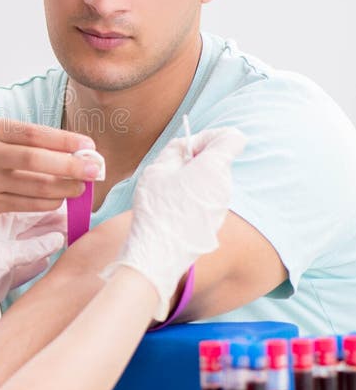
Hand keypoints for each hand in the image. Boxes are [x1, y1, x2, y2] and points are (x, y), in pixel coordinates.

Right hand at [0, 120, 99, 232]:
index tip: (89, 146)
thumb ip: (21, 140)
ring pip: (34, 186)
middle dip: (70, 165)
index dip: (64, 140)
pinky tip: (61, 199)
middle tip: (95, 169)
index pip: (33, 134)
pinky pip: (26, 204)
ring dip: (64, 187)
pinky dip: (48, 203)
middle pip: (35, 160)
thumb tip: (71, 148)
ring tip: (82, 186)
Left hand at [0, 209, 66, 331]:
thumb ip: (30, 247)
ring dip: (50, 243)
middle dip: (55, 224)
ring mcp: (3, 258)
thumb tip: (58, 237)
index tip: (73, 206)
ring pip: (33, 247)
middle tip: (78, 222)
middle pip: (35, 228)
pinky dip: (38, 263)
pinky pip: (26, 268)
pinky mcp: (2, 278)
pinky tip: (49, 260)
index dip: (52, 207)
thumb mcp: (1, 255)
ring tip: (71, 237)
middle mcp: (2, 238)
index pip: (31, 210)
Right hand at [102, 127, 245, 319]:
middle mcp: (225, 186)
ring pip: (213, 180)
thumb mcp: (157, 169)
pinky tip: (174, 207)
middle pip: (220, 159)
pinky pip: (209, 198)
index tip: (190, 146)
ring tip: (169, 190)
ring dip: (195, 178)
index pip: (232, 137)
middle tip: (172, 167)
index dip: (212, 135)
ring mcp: (222, 206)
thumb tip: (186, 146)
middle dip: (199, 157)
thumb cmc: (156, 208)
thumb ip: (175, 150)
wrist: (158, 254)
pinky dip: (195, 196)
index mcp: (214, 168)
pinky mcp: (216, 222)